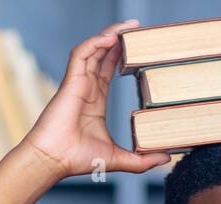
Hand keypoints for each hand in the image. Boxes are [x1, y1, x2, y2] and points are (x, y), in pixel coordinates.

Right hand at [21, 20, 172, 178]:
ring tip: (129, 26)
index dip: (123, 55)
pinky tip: (111, 37)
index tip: (140, 48)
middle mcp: (87, 87)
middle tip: (138, 28)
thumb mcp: (119, 159)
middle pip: (103, 53)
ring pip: (94, 48)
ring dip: (110, 34)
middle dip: (119, 38)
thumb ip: (142, 160)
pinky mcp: (70, 81)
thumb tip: (166, 158)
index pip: (110, 68)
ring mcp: (78, 83)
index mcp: (96, 100)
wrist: (54, 160)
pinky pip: (82, 53)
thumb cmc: (77, 159)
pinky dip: (95, 42)